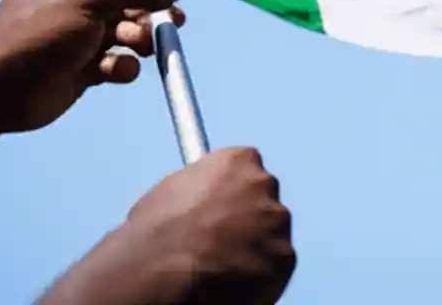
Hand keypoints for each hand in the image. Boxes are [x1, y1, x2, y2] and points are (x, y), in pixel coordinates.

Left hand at [0, 0, 186, 133]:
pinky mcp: (79, 69)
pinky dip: (120, 67)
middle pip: (123, 2)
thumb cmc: (40, 34)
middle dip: (146, 14)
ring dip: (136, 40)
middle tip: (172, 23)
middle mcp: (67, 2)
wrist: (1, 91)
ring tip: (141, 47)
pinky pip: (112, 62)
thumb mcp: (89, 0)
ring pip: (121, 34)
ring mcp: (73, 37)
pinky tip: (117, 72)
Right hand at [41, 148, 295, 304]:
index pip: (247, 169)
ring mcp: (277, 221)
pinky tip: (233, 280)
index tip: (226, 208)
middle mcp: (263, 185)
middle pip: (264, 201)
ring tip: (223, 264)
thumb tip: (199, 197)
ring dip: (255, 247)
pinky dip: (260, 275)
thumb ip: (199, 187)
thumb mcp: (171, 191)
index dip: (234, 193)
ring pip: (272, 235)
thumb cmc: (158, 232)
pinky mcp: (284, 257)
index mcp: (237, 161)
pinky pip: (275, 266)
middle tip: (225, 240)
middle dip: (249, 219)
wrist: (165, 270)